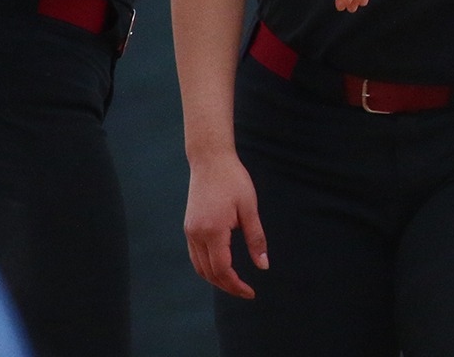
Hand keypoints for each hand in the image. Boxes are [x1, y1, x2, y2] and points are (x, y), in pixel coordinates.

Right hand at [184, 151, 267, 298]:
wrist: (210, 160)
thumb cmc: (233, 180)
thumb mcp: (250, 208)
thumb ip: (256, 238)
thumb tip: (263, 265)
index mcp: (213, 231)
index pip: (222, 270)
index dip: (236, 285)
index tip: (251, 293)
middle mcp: (197, 235)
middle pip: (209, 273)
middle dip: (227, 286)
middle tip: (246, 291)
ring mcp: (190, 231)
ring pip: (199, 267)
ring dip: (216, 279)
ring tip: (234, 283)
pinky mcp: (189, 227)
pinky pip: (195, 256)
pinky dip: (207, 267)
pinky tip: (221, 267)